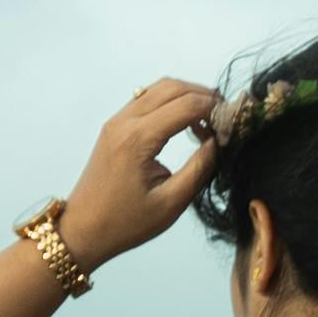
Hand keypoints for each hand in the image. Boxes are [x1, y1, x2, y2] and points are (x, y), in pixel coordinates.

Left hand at [56, 79, 219, 261]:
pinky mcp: (115, 126)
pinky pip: (147, 100)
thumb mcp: (171, 203)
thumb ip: (200, 167)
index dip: (216, 108)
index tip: (234, 123)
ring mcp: (117, 121)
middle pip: (173, 87)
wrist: (83, 229)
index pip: (187, 104)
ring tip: (209, 118)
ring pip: (159, 88)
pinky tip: (186, 123)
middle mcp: (125, 121)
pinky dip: (171, 102)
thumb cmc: (126, 223)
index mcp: (138, 139)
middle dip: (205, 95)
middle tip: (226, 116)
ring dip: (188, 96)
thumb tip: (220, 141)